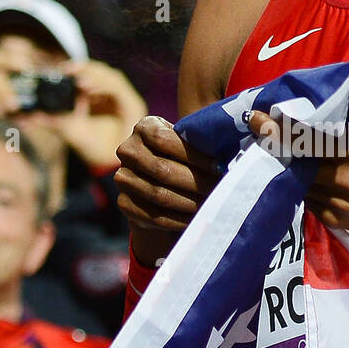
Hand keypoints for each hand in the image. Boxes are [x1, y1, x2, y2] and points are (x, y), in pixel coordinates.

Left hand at [27, 61, 146, 170]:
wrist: (110, 166)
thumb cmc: (91, 147)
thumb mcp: (67, 130)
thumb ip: (48, 121)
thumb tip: (21, 118)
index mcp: (96, 95)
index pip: (87, 73)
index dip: (75, 68)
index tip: (59, 69)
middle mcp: (111, 93)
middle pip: (99, 70)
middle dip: (84, 68)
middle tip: (67, 69)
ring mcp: (123, 98)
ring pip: (110, 76)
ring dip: (94, 75)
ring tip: (79, 81)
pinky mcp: (133, 104)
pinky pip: (118, 89)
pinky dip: (104, 86)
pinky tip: (90, 89)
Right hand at [115, 116, 219, 264]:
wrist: (159, 182)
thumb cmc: (183, 157)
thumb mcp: (188, 143)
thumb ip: (200, 143)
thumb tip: (226, 159)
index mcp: (144, 127)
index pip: (166, 140)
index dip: (195, 156)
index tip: (219, 167)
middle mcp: (127, 150)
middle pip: (163, 170)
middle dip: (196, 182)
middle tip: (218, 190)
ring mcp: (122, 178)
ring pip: (159, 194)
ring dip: (189, 203)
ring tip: (210, 205)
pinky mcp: (123, 203)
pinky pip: (153, 215)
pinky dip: (178, 220)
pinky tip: (195, 219)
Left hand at [244, 111, 348, 263]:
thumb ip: (345, 128)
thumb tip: (308, 109)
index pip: (310, 139)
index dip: (280, 131)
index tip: (256, 118)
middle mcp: (346, 180)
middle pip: (298, 164)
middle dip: (276, 148)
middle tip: (258, 131)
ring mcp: (339, 204)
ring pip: (298, 183)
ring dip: (286, 169)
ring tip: (274, 152)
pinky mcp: (334, 220)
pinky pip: (307, 200)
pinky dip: (302, 187)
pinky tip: (299, 177)